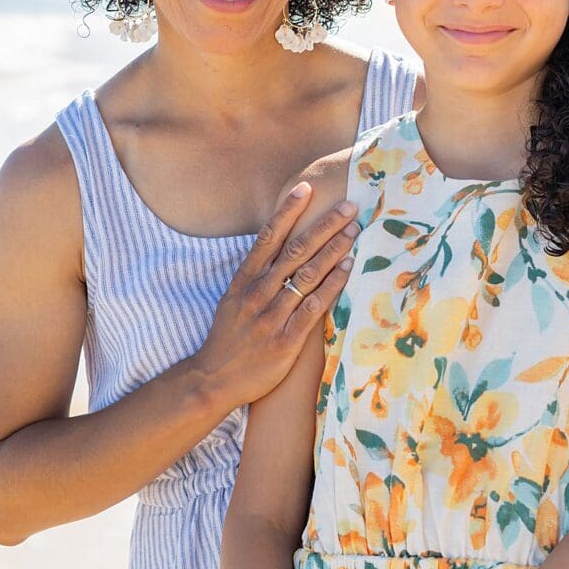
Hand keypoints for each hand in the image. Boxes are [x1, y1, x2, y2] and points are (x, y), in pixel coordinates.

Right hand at [201, 182, 359, 410]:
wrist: (213, 380)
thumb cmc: (229, 338)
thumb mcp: (233, 300)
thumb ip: (256, 275)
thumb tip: (279, 248)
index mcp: (243, 281)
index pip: (267, 237)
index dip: (287, 211)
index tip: (306, 188)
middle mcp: (257, 294)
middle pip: (295, 251)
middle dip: (324, 226)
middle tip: (348, 206)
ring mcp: (271, 317)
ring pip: (307, 275)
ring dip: (334, 250)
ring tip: (354, 231)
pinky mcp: (285, 340)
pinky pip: (313, 307)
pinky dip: (332, 286)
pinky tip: (348, 269)